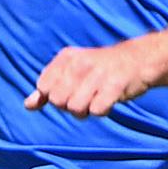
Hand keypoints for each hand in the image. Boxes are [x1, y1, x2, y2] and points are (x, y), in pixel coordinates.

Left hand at [26, 41, 155, 117]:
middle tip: (85, 96)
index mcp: (67, 57)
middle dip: (70, 105)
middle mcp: (80, 63)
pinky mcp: (115, 85)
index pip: (44, 87)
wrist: (139, 60)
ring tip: (96, 99)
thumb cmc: (101, 69)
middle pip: (58, 101)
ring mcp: (98, 74)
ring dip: (86, 110)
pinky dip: (102, 110)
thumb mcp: (72, 72)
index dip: (55, 96)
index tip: (71, 89)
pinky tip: (109, 100)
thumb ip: (48, 88)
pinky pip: (97, 111)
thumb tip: (28, 105)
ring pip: (76, 108)